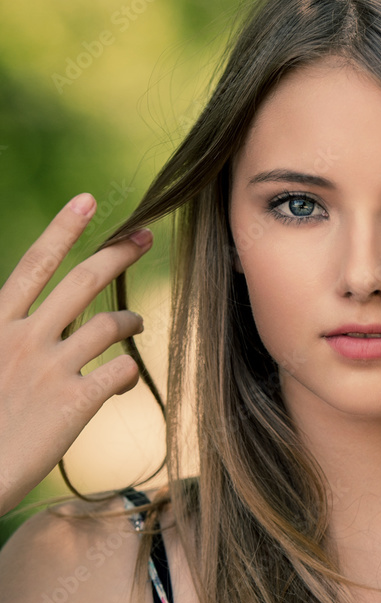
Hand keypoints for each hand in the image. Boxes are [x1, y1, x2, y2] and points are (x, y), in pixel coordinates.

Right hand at [0, 193, 150, 515]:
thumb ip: (11, 336)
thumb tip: (38, 322)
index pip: (34, 264)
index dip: (63, 229)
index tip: (89, 200)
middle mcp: (23, 338)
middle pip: (83, 280)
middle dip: (119, 252)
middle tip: (146, 236)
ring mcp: (50, 368)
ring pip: (111, 323)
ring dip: (131, 320)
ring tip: (136, 325)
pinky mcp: (74, 402)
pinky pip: (121, 369)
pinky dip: (127, 372)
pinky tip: (120, 384)